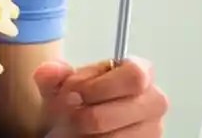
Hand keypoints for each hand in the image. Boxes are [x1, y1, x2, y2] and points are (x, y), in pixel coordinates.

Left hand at [33, 57, 168, 135]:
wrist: (73, 125)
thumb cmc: (74, 100)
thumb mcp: (57, 84)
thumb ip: (51, 74)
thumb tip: (49, 71)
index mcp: (138, 72)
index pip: (134, 75)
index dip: (100, 85)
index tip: (75, 94)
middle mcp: (153, 100)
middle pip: (123, 109)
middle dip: (88, 115)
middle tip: (70, 114)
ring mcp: (153, 127)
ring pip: (119, 136)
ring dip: (89, 134)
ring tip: (77, 126)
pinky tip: (88, 137)